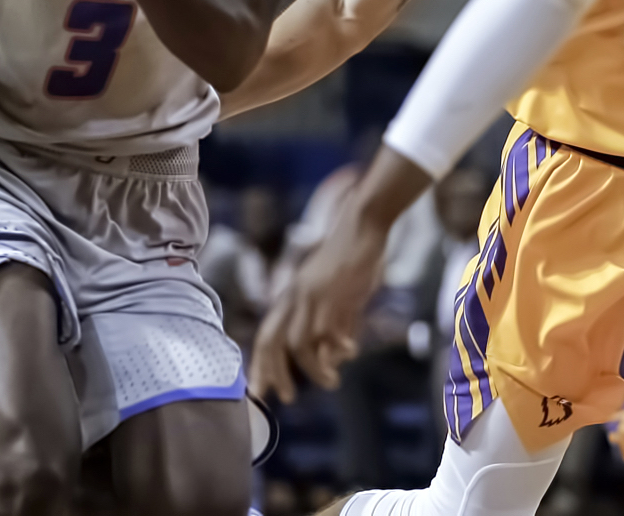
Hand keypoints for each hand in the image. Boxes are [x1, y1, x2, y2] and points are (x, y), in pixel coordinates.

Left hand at [250, 212, 388, 402]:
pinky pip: (329, 333)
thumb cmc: (353, 257)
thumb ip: (335, 323)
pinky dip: (339, 349)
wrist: (363, 225)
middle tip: (286, 398)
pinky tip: (351, 351)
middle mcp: (296, 295)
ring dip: (314, 369)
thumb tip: (337, 355)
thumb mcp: (338, 294)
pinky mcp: (334, 295)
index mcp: (292, 294)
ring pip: (300, 344)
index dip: (262, 363)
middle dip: (276, 373)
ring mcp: (313, 295)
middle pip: (274, 341)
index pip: (267, 333)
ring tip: (331, 382)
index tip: (260, 389)